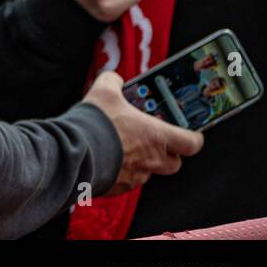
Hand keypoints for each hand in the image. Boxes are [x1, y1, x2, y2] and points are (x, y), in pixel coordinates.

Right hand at [84, 71, 202, 196]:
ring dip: (142, 162)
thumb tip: (115, 79)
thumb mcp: (103, 91)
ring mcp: (136, 176)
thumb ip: (113, 81)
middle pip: (174, 163)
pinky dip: (121, 172)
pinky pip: (127, 181)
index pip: (192, 143)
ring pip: (149, 172)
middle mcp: (152, 159)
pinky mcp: (119, 187)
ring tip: (123, 148)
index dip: (193, 138)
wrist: (73, 151)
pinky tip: (106, 159)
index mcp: (156, 136)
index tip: (188, 133)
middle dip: (168, 153)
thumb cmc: (95, 122)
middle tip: (153, 141)